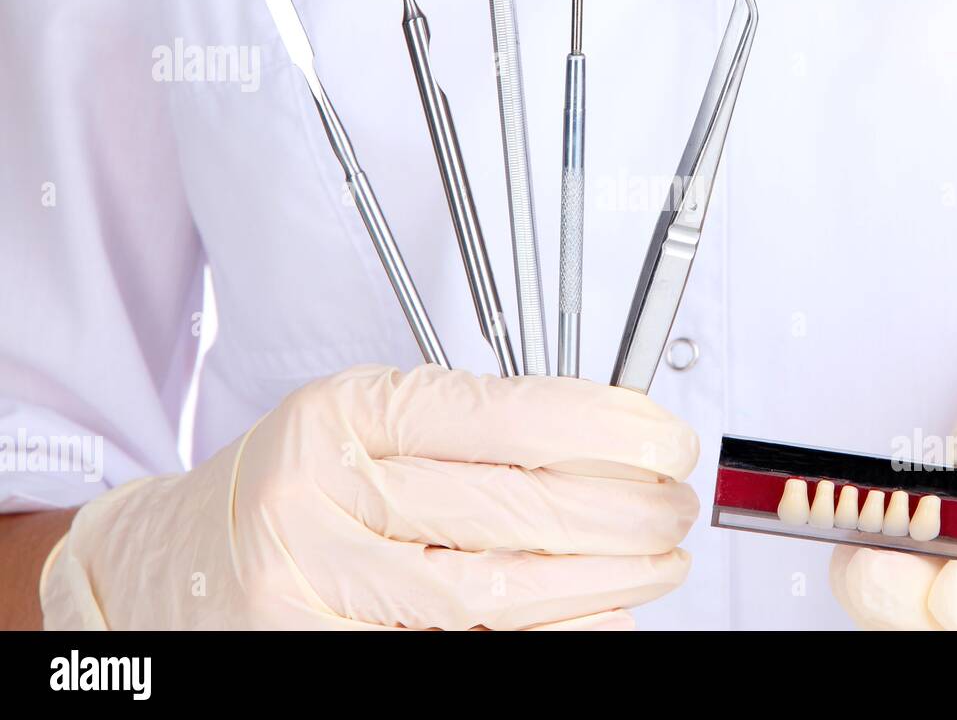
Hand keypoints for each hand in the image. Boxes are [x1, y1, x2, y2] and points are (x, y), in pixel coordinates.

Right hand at [41, 365, 699, 629]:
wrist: (173, 565)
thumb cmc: (290, 484)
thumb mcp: (362, 421)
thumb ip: (465, 427)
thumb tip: (605, 444)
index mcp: (345, 415)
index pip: (503, 414)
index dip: (605, 428)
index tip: (664, 438)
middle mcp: (325, 496)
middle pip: (514, 506)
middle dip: (625, 508)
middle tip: (675, 505)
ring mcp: (320, 586)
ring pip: (497, 589)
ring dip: (604, 577)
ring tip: (659, 560)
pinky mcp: (327, 651)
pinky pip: (466, 646)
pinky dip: (552, 632)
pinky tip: (603, 613)